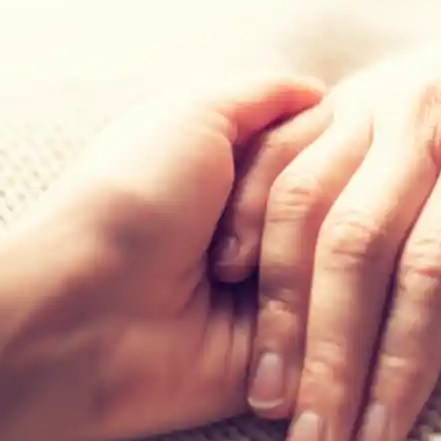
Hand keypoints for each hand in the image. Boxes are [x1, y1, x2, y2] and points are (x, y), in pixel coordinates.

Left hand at [15, 75, 323, 440]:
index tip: (268, 164)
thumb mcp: (194, 114)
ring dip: (307, 267)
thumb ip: (264, 96)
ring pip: (353, 265)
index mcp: (243, 164)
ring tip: (229, 280)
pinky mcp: (285, 351)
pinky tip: (269, 316)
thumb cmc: (130, 201)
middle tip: (229, 242)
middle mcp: (267, 222)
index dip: (314, 151)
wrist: (88, 312)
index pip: (332, 144)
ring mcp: (279, 288)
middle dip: (307, 213)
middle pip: (348, 203)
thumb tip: (321, 89)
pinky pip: (340, 332)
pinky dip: (320, 323)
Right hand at [213, 0, 440, 440]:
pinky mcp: (347, 92)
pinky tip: (235, 282)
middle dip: (330, 353)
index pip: (440, 269)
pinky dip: (250, 216)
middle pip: (357, 245)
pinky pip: (280, 153)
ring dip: (279, 303)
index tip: (383, 433)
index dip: (406, 358)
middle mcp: (428, 115)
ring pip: (304, 201)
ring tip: (269, 391)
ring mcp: (377, 98)